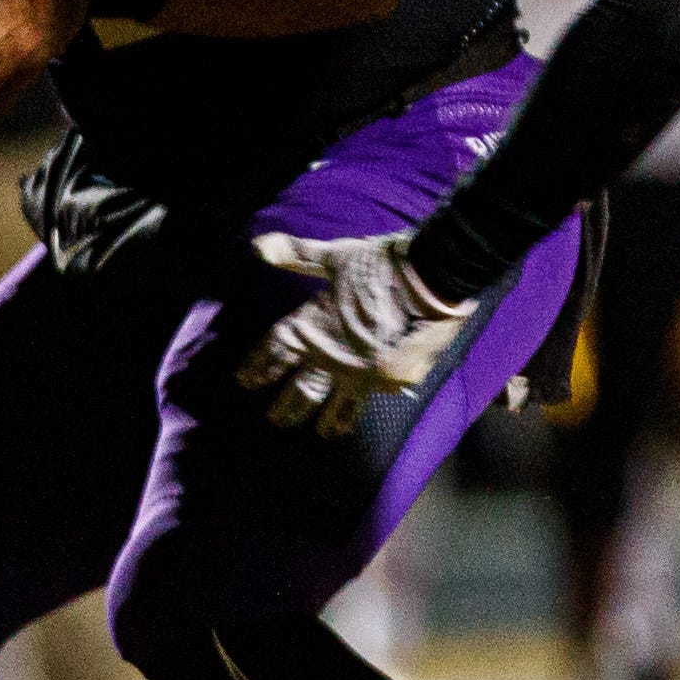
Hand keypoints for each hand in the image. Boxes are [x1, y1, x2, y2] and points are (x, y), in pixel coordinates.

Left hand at [238, 227, 473, 436]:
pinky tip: (357, 422)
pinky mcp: (390, 380)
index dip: (258, 367)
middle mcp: (331, 355)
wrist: (434, 277)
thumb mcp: (335, 256)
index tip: (245, 382)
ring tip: (319, 432)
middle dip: (285, 406)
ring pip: (334, 404)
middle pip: (300, 388)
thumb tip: (257, 247)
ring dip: (324, 419)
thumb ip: (296, 256)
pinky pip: (371, 400)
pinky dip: (361, 411)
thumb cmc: (382, 264)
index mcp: (312, 325)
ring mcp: (361, 372)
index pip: (275, 352)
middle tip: (275, 420)